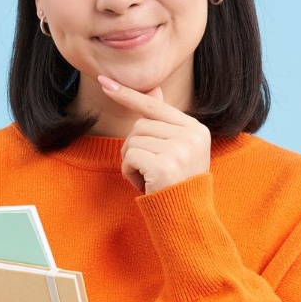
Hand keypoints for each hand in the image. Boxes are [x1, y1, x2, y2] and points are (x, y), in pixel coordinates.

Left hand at [97, 75, 211, 193]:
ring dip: (132, 161)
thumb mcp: (177, 149)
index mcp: (196, 128)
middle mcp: (191, 135)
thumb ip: (165, 121)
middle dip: (135, 147)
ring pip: (133, 140)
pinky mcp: (165, 165)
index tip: (104, 82)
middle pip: (140, 125)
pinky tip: (145, 184)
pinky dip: (129, 172)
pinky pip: (130, 157)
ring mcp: (180, 149)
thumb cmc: (178, 184)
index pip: (155, 106)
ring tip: (150, 178)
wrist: (188, 219)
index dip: (129, 95)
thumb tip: (154, 91)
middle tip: (150, 169)